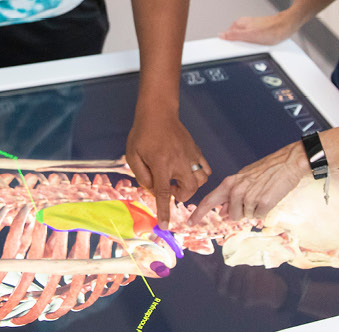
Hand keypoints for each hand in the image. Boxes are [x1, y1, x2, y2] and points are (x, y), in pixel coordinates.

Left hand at [125, 111, 209, 228]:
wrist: (158, 112)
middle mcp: (179, 161)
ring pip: (201, 180)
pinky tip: (188, 171)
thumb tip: (153, 191)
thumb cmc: (142, 134)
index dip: (164, 211)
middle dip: (180, 195)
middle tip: (170, 189)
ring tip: (179, 180)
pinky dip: (200, 175)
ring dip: (190, 186)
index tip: (165, 226)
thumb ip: (142, 176)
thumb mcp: (133, 155)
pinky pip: (206, 168)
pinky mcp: (196, 150)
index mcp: (161, 164)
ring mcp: (190, 155)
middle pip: (188, 189)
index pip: (165, 194)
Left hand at [188, 141, 307, 223]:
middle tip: (253, 198)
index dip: (199, 213)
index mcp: (230, 183)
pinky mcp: (263, 203)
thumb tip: (222, 212)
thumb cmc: (266, 170)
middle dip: (241, 213)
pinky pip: (260, 217)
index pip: (209, 200)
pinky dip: (264, 211)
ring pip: (247, 217)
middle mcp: (237, 190)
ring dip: (254, 211)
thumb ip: (231, 195)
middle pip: (232, 216)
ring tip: (262, 195)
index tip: (190, 222)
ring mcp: (250, 197)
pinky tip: (269, 198)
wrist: (287, 163)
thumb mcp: (244, 179)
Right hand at [220, 11, 300, 44]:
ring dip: (244, 45)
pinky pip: (250, 38)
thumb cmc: (273, 30)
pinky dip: (252, 44)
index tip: (227, 50)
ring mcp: (251, 27)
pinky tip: (257, 47)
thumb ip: (235, 35)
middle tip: (241, 52)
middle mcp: (244, 24)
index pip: (226, 34)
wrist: (287, 25)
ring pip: (242, 38)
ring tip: (251, 50)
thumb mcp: (251, 35)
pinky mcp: (258, 30)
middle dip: (235, 45)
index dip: (225, 43)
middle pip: (233, 37)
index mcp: (239, 24)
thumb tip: (221, 35)